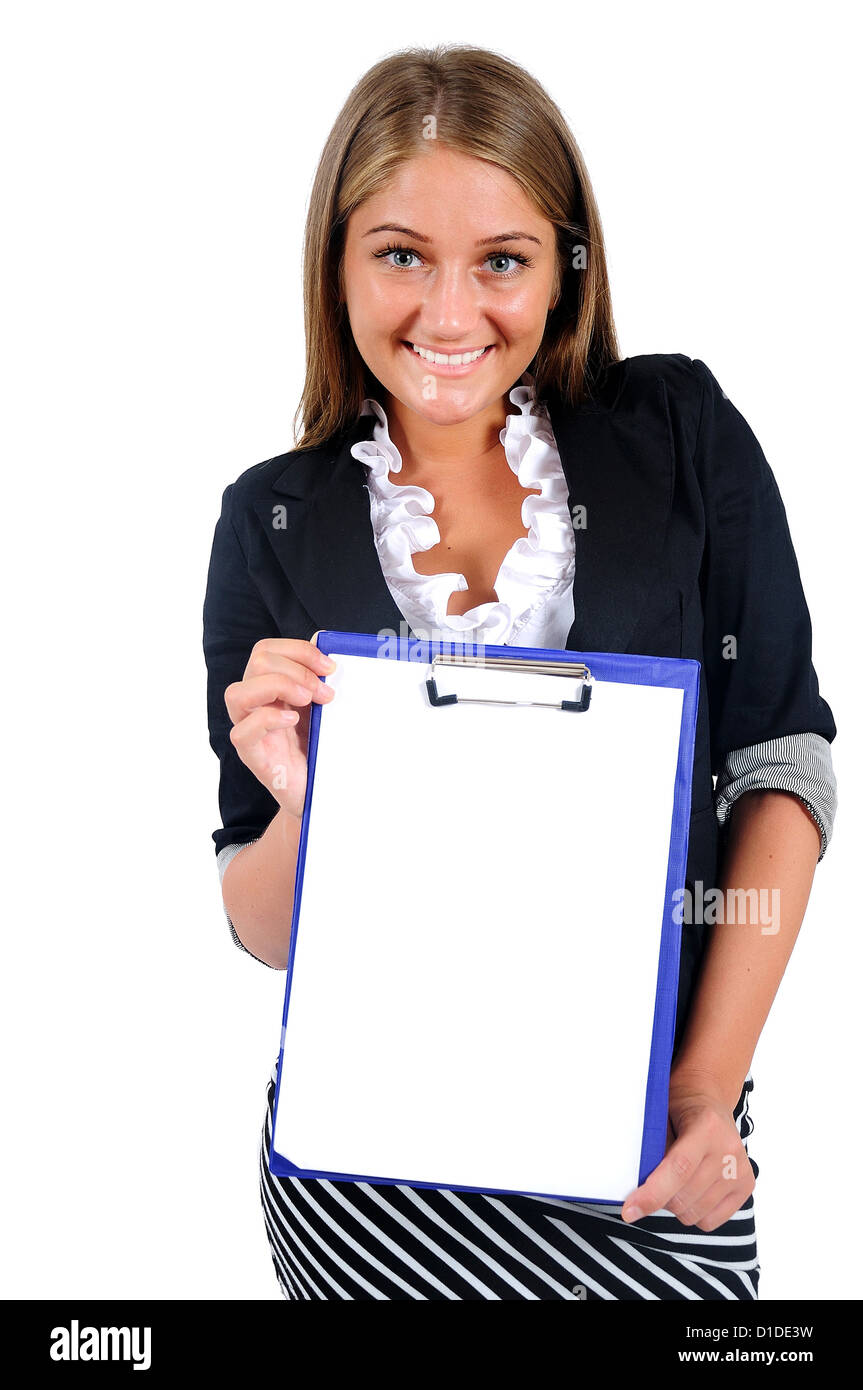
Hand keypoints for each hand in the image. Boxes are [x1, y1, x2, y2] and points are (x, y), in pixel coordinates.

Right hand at [224, 636, 336, 820]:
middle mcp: (254, 705)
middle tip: (325, 693)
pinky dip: (268, 719)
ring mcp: (250, 731)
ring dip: (278, 687)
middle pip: (256, 661)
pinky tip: (293, 721)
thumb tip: (324, 642)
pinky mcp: (253, 757)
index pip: (267, 650)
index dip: (298, 651)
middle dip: (297, 669)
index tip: (330, 667)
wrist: (322, 792)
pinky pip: (242, 732)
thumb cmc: (320, 748)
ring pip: (237, 693)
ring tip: (307, 702)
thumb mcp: (324, 708)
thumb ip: (320, 679)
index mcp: (269, 688)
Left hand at [620, 1072, 755, 1232]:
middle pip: (684, 1197)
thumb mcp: (660, 1117)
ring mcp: (741, 1169)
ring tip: (675, 1180)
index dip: (652, 1193)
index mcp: (707, 1126)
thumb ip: (653, 1150)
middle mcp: (729, 1149)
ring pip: (694, 1213)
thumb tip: (637, 1188)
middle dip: (659, 1198)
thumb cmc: (678, 1108)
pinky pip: (710, 1221)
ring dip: (676, 1206)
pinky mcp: (746, 1186)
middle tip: (652, 1179)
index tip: (630, 1210)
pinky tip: (690, 1190)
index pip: (679, 1168)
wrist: (708, 1099)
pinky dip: (693, 1212)